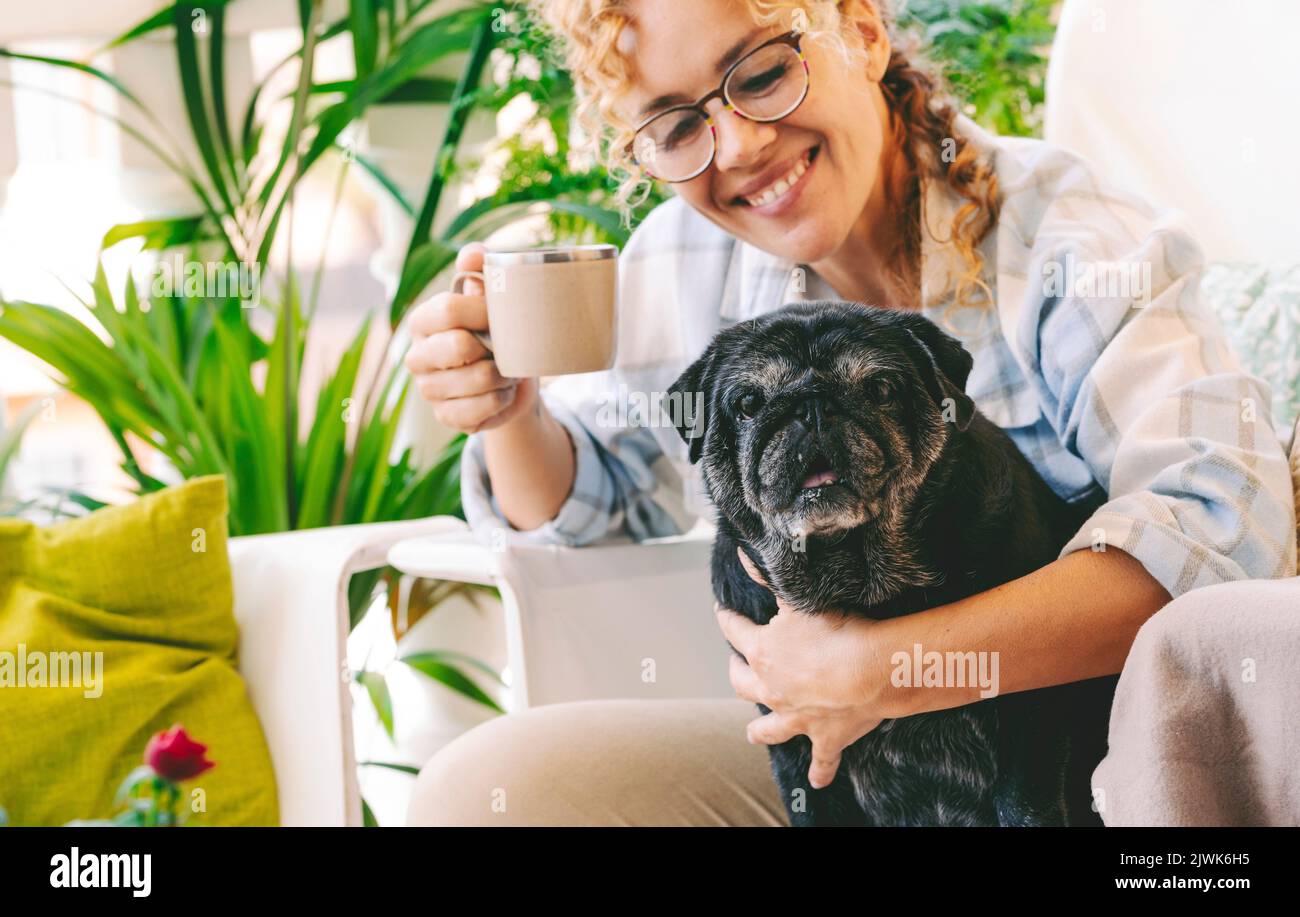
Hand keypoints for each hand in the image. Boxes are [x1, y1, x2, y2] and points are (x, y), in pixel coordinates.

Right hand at [405, 242, 537, 432]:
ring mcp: (428, 390)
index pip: (448, 309)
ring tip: (507, 369)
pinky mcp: (445, 416)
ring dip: (503, 376)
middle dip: (494, 348)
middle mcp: (417, 356)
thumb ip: (481, 269)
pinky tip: (501, 392)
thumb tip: (472, 256)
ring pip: (476, 381)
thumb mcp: (492, 295)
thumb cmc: (497, 329)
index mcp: (423, 320)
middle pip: (459, 347)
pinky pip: (480, 410)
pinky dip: (500, 400)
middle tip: (506, 347)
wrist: (512, 376)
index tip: (502, 315)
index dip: (483, 311)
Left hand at [714, 546, 889, 788]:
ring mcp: (797, 717)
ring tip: (751, 732)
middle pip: (742, 685)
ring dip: (760, 731)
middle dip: (736, 674)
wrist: (869, 671)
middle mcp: (773, 689)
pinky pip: (821, 761)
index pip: (735, 631)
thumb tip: (742, 553)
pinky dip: (820, 772)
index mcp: (763, 653)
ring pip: (770, 729)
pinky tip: (818, 782)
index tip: (722, 611)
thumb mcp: (798, 596)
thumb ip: (768, 576)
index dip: (728, 619)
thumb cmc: (836, 630)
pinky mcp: (825, 738)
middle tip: (734, 666)